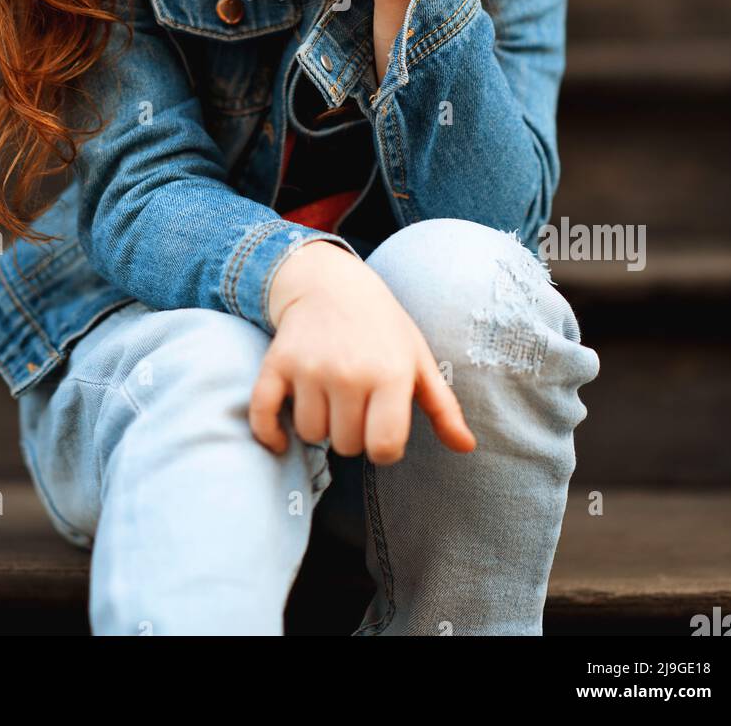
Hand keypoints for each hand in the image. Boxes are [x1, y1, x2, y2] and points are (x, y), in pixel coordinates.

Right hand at [250, 240, 476, 463]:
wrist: (332, 282)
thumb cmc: (383, 327)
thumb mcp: (418, 359)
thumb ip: (443, 407)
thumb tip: (467, 447)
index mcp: (390, 374)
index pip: (384, 448)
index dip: (384, 447)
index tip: (382, 427)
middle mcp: (349, 372)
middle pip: (346, 446)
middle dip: (351, 433)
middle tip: (355, 402)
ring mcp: (310, 368)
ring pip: (310, 434)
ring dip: (319, 426)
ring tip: (328, 397)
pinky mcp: (277, 363)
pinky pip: (263, 415)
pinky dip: (269, 433)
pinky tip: (282, 436)